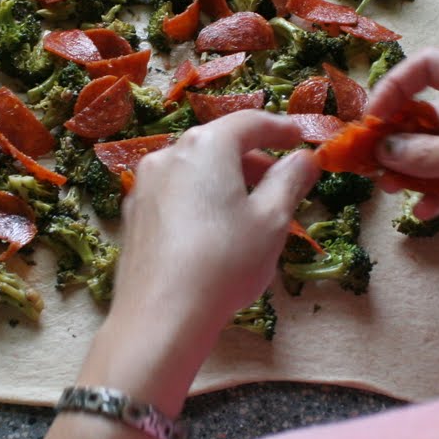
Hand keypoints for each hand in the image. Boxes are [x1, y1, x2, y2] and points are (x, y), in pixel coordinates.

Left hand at [78, 111, 318, 411]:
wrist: (160, 315)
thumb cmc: (225, 262)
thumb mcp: (272, 220)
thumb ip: (290, 181)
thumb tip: (304, 158)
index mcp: (206, 146)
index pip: (249, 123)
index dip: (279, 128)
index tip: (299, 137)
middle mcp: (169, 154)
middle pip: (218, 143)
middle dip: (252, 158)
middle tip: (280, 181)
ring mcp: (145, 184)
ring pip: (194, 168)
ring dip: (225, 179)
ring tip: (250, 209)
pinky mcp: (134, 214)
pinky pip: (175, 193)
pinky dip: (200, 197)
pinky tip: (214, 229)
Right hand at [366, 47, 438, 273]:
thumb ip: (425, 153)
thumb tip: (383, 148)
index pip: (431, 66)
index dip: (396, 87)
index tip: (372, 119)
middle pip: (429, 110)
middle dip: (398, 135)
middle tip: (371, 161)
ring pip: (438, 148)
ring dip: (412, 166)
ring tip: (390, 188)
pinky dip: (436, 191)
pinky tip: (424, 212)